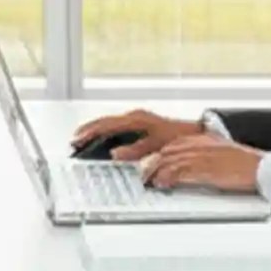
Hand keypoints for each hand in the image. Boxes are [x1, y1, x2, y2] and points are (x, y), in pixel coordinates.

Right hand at [71, 109, 201, 160]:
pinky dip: (106, 131)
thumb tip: (115, 153)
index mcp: (136, 119)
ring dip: (96, 130)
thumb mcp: (156, 146)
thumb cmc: (178, 137)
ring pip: (110, 123)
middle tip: (75, 141)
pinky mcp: (140, 124)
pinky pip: (117, 126)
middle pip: (105, 121)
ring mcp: (137, 119)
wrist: (195, 132)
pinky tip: (102, 140)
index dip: (90, 131)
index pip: (106, 124)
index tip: (78, 139)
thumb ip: (135, 150)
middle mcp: (135, 117)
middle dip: (88, 130)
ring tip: (83, 140)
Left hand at [140, 133, 261, 191]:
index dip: (158, 154)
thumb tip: (188, 167)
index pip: (174, 143)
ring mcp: (203, 156)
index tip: (149, 163)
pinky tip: (163, 183)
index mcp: (204, 139)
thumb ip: (203, 156)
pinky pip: (182, 171)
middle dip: (152, 163)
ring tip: (149, 181)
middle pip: (168, 151)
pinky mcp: (207, 169)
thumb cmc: (245, 164)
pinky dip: (170, 177)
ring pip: (171, 160)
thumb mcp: (222, 153)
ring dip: (157, 171)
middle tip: (143, 175)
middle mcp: (201, 145)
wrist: (262, 168)